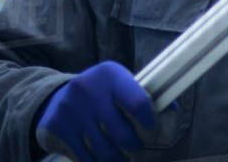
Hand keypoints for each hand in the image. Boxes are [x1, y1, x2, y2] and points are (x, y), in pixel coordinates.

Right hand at [34, 60, 155, 161]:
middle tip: (137, 147)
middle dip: (133, 145)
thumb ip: (142, 95)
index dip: (148, 120)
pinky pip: (83, 155)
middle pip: (121, 132)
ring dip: (117, 159)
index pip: (138, 102)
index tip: (151, 129)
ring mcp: (71, 109)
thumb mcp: (119, 84)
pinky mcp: (57, 126)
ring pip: (103, 149)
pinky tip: (102, 160)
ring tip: (123, 159)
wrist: (55, 95)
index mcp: (110, 74)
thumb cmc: (100, 91)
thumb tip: (172, 111)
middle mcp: (89, 89)